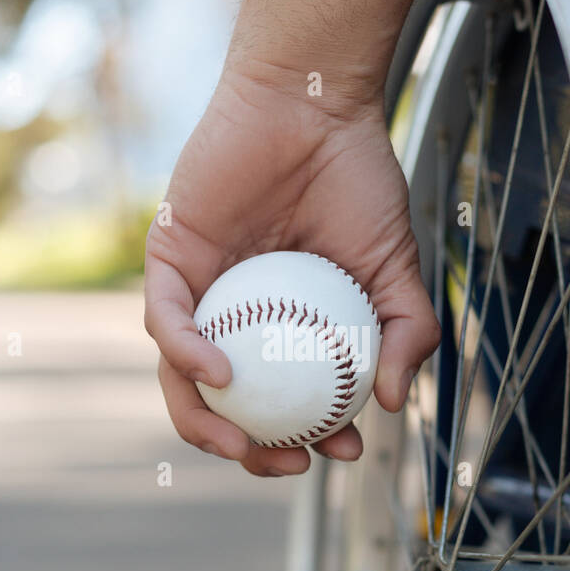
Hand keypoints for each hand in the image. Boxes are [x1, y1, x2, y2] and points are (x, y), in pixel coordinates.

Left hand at [144, 60, 439, 476]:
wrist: (316, 106)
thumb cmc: (356, 179)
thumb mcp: (397, 269)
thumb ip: (404, 333)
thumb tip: (395, 402)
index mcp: (283, 325)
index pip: (284, 400)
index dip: (307, 439)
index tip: (342, 450)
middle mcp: (235, 315)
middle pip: (225, 405)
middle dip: (249, 451)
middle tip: (288, 464)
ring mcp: (198, 291)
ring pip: (181, 378)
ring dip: (206, 423)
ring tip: (244, 445)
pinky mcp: (166, 258)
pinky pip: (164, 321)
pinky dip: (188, 355)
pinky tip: (223, 375)